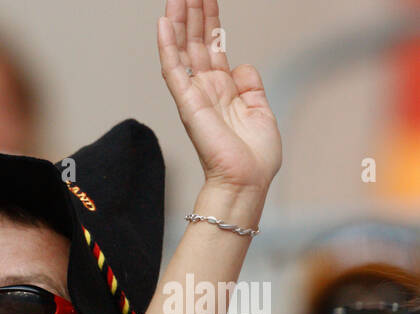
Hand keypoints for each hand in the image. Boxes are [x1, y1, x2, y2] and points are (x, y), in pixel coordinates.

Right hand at [158, 0, 280, 195]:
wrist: (247, 182)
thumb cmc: (255, 158)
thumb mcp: (262, 112)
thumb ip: (252, 86)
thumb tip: (243, 65)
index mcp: (223, 90)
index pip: (214, 47)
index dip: (211, 21)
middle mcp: (206, 89)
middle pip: (197, 41)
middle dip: (193, 12)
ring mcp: (194, 94)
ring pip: (183, 48)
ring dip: (179, 20)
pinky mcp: (188, 103)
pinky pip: (174, 69)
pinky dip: (168, 45)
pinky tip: (165, 22)